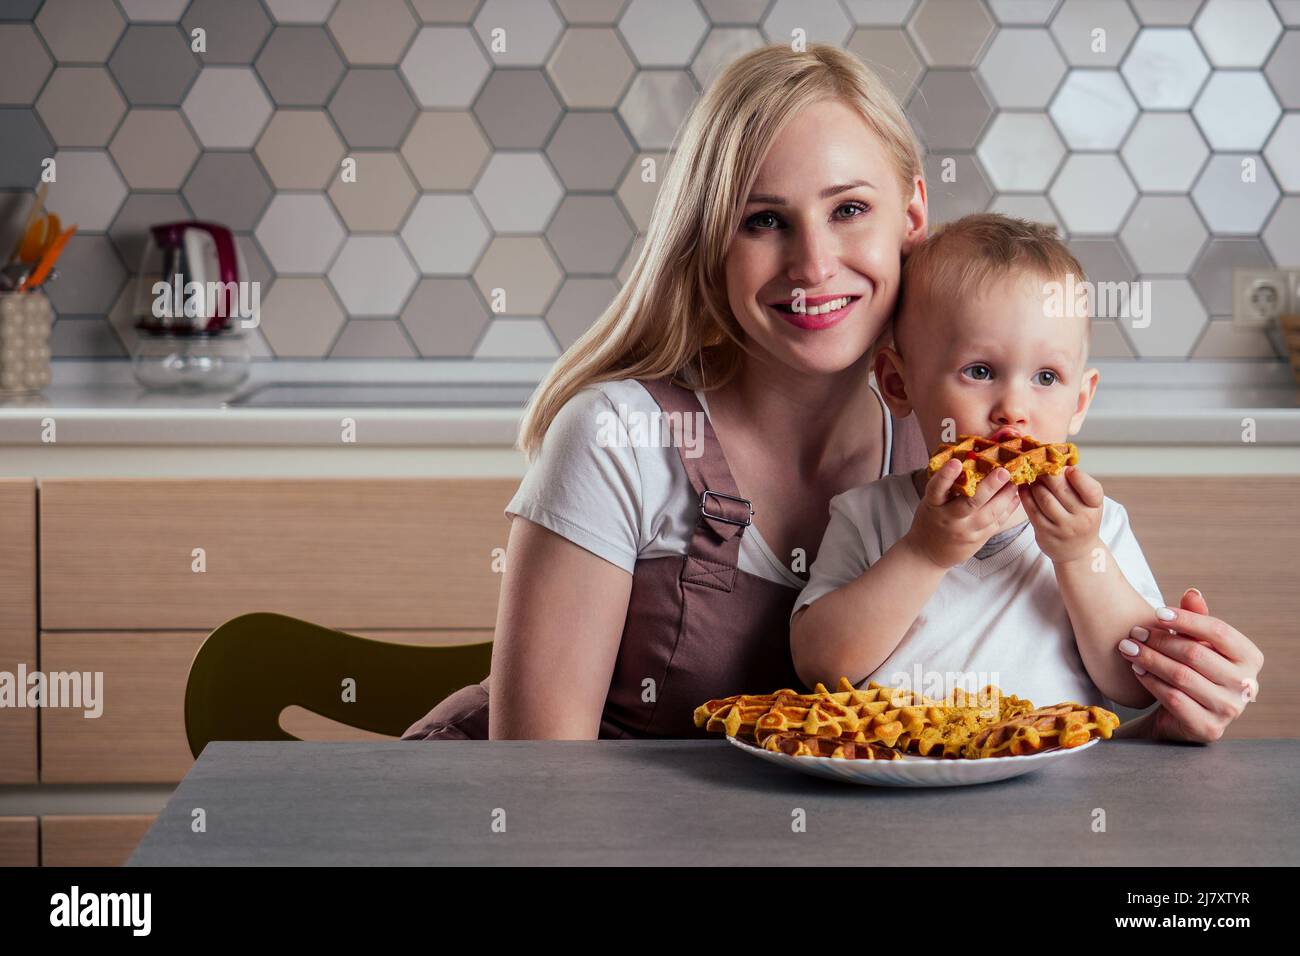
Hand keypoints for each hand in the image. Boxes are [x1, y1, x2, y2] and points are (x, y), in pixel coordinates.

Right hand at [902, 460, 1019, 569]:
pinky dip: (1008, 509)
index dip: (945, 476)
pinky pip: (996, 523)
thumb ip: (946, 487)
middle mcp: (949, 519)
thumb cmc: (930, 520)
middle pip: (971, 503)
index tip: (956, 462)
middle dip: (989, 486)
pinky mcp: (978, 539)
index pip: (937, 489)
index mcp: (933, 505)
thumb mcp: (930, 502)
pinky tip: (1015, 496)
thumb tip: (967, 459)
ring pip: (989, 514)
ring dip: (1005, 496)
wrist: (927, 553)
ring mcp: (965, 531)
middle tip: (1003, 471)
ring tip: (1015, 481)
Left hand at [1017, 465, 1103, 563]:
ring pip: (1044, 498)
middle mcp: (1082, 518)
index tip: (1067, 468)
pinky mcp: (1046, 533)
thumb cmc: (1081, 517)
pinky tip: (1023, 487)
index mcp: (1095, 506)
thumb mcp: (1088, 502)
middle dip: (1047, 473)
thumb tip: (1057, 459)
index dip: (1078, 476)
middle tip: (1038, 463)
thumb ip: (1078, 484)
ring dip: (1034, 483)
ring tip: (1030, 474)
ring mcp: (1063, 527)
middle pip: (1061, 489)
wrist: (1077, 551)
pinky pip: (1032, 510)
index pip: (1091, 489)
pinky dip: (1025, 495)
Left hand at [1118, 588, 1264, 742]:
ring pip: (1182, 676)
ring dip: (1150, 659)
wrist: (1184, 715)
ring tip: (1129, 648)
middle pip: (1196, 653)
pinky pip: (1173, 699)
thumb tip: (1192, 592)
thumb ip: (1197, 619)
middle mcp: (1246, 685)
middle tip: (1135, 632)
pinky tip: (1137, 670)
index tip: (1157, 612)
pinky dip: (1151, 682)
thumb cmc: (1194, 670)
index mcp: (1250, 658)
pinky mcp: (1209, 728)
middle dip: (1160, 640)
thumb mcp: (1198, 643)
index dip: (1186, 619)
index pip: (1219, 631)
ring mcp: (1230, 709)